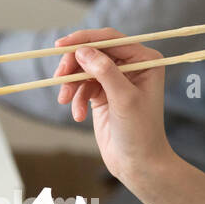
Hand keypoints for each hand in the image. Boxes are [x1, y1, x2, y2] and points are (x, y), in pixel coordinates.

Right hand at [52, 28, 173, 184]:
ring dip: (71, 84)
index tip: (61, 45)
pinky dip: (76, 99)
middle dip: (74, 65)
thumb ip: (105, 71)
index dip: (85, 40)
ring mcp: (116, 80)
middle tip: (59, 77)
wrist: (138, 164)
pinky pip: (82, 87)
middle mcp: (132, 66)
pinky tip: (77, 115)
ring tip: (65, 101)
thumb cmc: (140, 133)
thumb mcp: (124, 99)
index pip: (111, 40)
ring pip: (84, 69)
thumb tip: (82, 51)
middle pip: (94, 52)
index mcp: (145, 60)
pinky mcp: (103, 94)